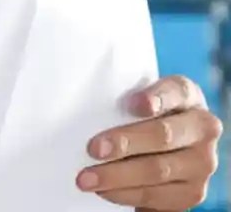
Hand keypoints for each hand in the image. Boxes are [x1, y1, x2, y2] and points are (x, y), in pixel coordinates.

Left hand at [77, 75, 221, 210]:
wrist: (158, 156)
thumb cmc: (138, 120)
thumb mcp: (135, 103)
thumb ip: (122, 101)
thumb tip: (83, 109)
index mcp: (187, 96)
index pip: (177, 91)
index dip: (157, 97)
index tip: (133, 104)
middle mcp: (202, 128)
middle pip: (164, 134)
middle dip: (125, 142)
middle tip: (94, 148)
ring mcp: (202, 162)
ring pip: (158, 169)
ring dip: (117, 175)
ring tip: (86, 178)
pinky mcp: (193, 192)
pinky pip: (156, 195)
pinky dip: (125, 193)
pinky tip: (104, 190)